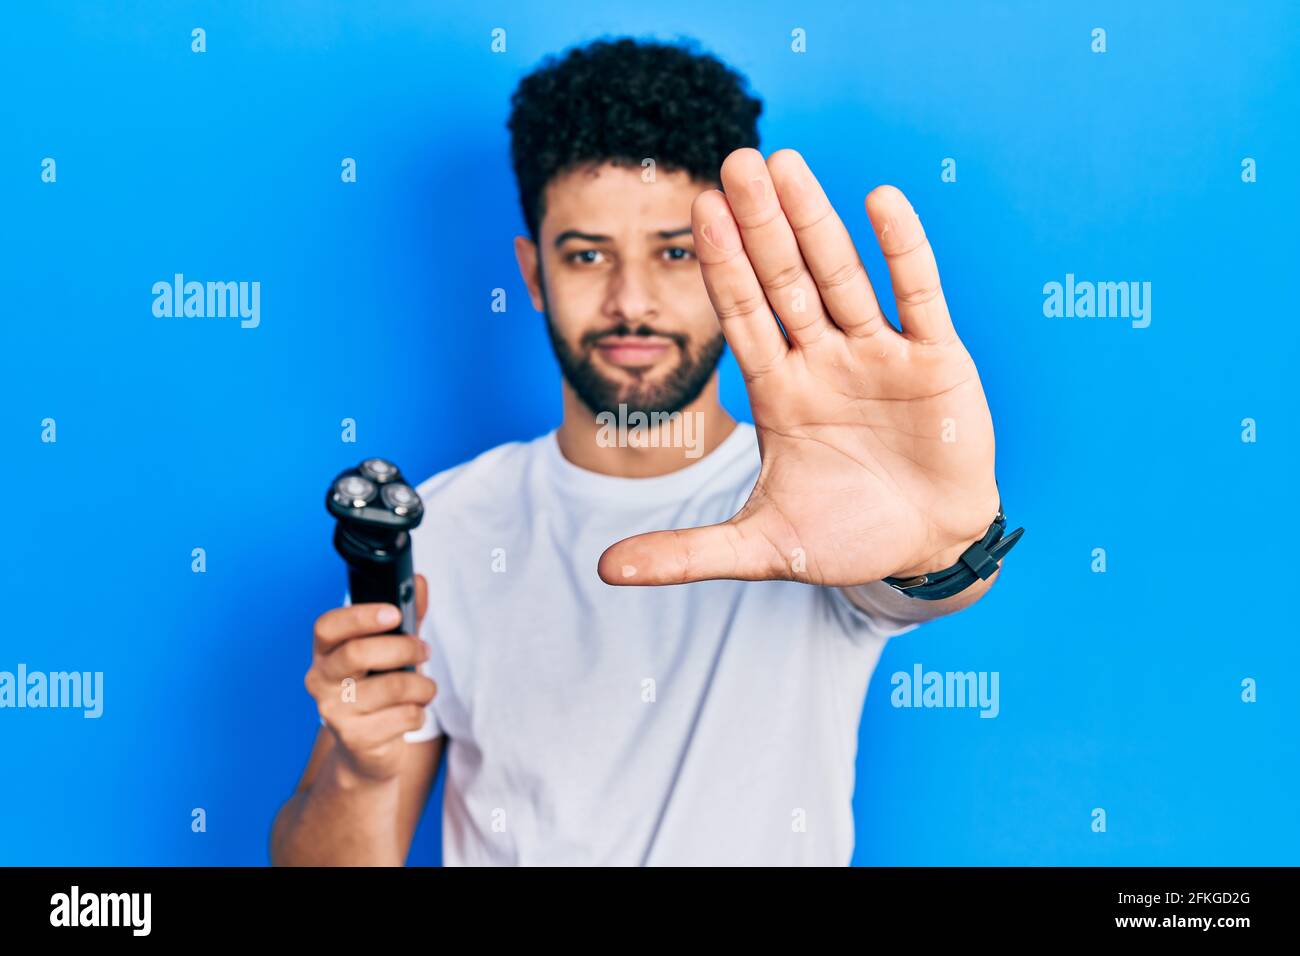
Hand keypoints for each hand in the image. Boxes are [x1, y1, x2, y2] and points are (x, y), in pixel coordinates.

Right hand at [304, 574, 436, 780]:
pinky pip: (404, 717)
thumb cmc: (379, 690)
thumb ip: (407, 616)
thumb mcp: (391, 651)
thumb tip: (421, 581)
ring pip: (392, 687)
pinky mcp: (355, 739)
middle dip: (404, 648)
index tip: (394, 612)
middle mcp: (321, 681)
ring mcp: (334, 712)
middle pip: (359, 653)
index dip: (360, 616)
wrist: (367, 751)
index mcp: (325, 653)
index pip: (327, 627)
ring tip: (425, 688)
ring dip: (422, 685)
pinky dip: (419, 712)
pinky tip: (412, 713)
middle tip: (424, 650)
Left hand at [599, 148, 999, 586]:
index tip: (695, 211)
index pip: (743, 317)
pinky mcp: (936, 360)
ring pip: (842, 277)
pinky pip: (918, 296)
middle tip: (734, 162)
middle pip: (784, 281)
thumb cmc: (845, 539)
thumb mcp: (760, 547)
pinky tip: (881, 201)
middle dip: (759, 226)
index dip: (721, 267)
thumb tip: (604, 570)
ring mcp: (878, 354)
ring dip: (816, 222)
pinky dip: (903, 251)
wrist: (928, 549)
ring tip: (787, 165)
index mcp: (780, 391)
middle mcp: (824, 360)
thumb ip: (686, 552)